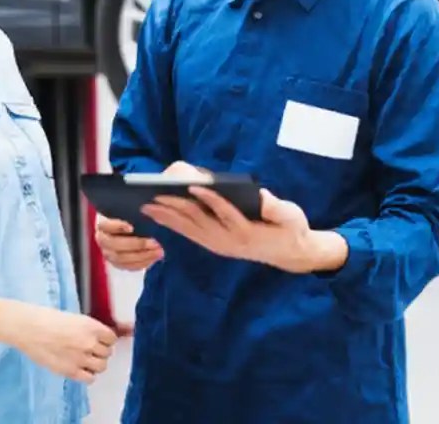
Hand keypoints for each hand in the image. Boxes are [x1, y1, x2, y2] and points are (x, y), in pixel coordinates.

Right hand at [3, 303, 116, 382]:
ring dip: (96, 364)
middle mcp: (89, 342)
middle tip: (90, 351)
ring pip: (101, 366)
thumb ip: (88, 330)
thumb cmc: (46, 319)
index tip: (100, 341)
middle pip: (108, 353)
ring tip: (85, 361)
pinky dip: (88, 375)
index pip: (112, 338)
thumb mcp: (74, 319)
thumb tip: (99, 339)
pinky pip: (90, 378)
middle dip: (100, 352)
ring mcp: (80, 358)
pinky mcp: (69, 371)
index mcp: (92, 326)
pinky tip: (80, 369)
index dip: (106, 340)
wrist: (27, 328)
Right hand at [95, 214, 162, 270]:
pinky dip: (142, 264)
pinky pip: (128, 267)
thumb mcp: (136, 213)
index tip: (131, 227)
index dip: (117, 227)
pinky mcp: (118, 264)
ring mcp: (109, 254)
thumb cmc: (135, 219)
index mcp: (104, 225)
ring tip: (159, 252)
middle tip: (155, 242)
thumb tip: (148, 208)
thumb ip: (140, 212)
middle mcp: (103, 240)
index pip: (106, 226)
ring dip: (142, 256)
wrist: (136, 232)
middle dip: (136, 244)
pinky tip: (154, 259)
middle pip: (114, 245)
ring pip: (121, 259)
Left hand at [142, 185, 341, 273]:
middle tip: (154, 195)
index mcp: (248, 231)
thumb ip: (276, 208)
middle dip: (176, 208)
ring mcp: (220, 245)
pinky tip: (159, 217)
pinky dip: (174, 226)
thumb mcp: (291, 216)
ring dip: (168, 218)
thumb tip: (260, 197)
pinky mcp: (216, 246)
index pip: (226, 213)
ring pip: (190, 230)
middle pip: (200, 222)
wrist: (291, 253)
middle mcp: (229, 241)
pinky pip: (191, 235)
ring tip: (148, 206)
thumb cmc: (291, 229)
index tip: (194, 185)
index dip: (210, 199)